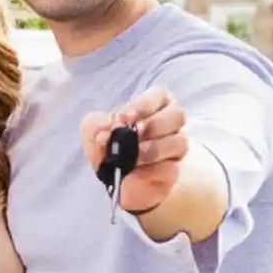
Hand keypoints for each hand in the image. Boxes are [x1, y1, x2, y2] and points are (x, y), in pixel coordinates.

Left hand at [80, 87, 187, 213]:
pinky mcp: (172, 171)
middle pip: (177, 116)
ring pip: (179, 142)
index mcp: (154, 106)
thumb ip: (96, 124)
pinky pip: (171, 168)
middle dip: (153, 125)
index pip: (161, 95)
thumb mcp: (94, 130)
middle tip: (133, 134)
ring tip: (132, 156)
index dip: (145, 105)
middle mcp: (169, 124)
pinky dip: (152, 170)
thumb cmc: (109, 145)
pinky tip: (135, 172)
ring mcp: (174, 148)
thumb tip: (107, 127)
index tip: (125, 117)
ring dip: (153, 149)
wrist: (113, 177)